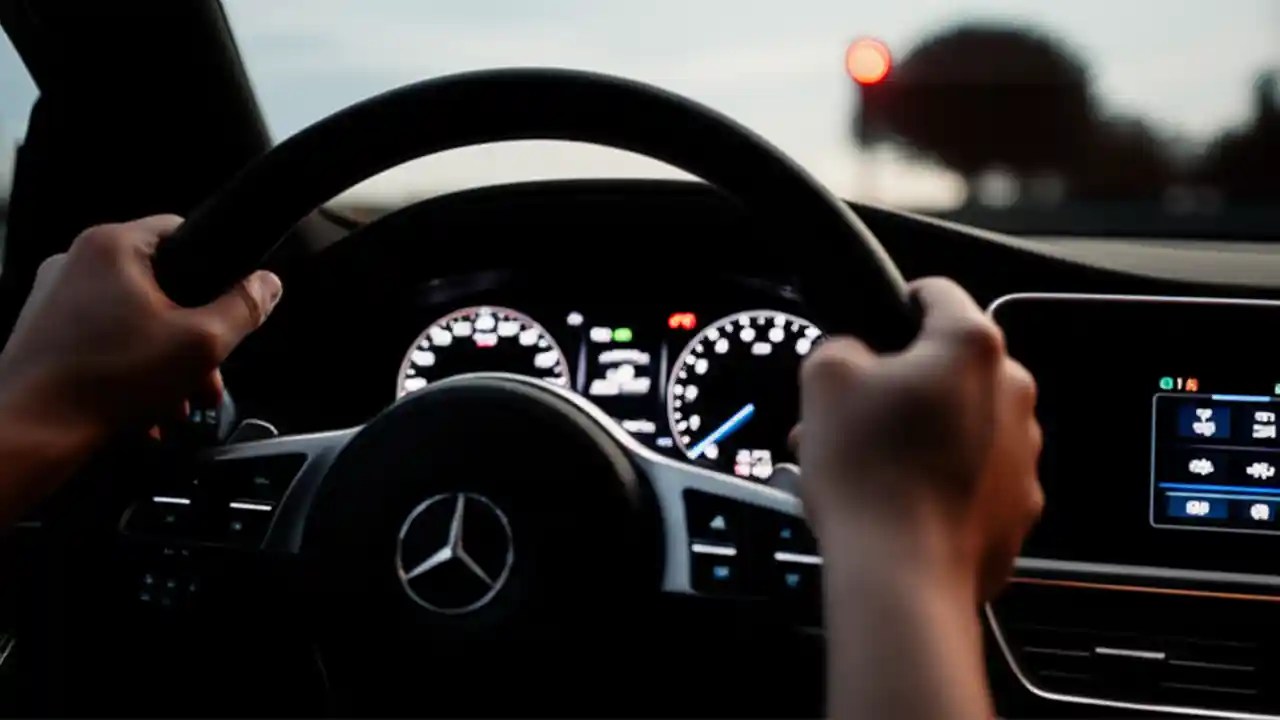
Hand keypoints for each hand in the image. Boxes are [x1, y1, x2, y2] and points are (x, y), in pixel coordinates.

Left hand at [0, 215, 281, 450]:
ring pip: (133, 317)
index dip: (216, 266)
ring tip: (179, 400)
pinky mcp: (44, 333)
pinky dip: (130, 369)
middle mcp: (77, 261)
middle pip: (161, 284)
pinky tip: (145, 408)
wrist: (28, 432)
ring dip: (165, 359)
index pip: (183, 230)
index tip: (230, 304)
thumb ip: (243, 309)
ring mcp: (54, 297)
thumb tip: (268, 284)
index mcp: (113, 246)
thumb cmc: (110, 381)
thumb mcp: (200, 344)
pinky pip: (103, 340)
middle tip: (210, 372)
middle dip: (193, 333)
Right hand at [796, 277, 1040, 600]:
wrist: (902, 574)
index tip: (873, 327)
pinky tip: (900, 500)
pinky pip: (976, 475)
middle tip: (853, 416)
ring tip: (869, 466)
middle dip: (901, 385)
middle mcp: (1012, 392)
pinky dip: (944, 481)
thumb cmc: (868, 472)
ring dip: (921, 433)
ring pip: (962, 423)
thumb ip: (840, 346)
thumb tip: (852, 354)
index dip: (895, 304)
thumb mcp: (824, 379)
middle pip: (949, 367)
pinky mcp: (1020, 506)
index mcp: (970, 345)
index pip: (935, 293)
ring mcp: (1024, 452)